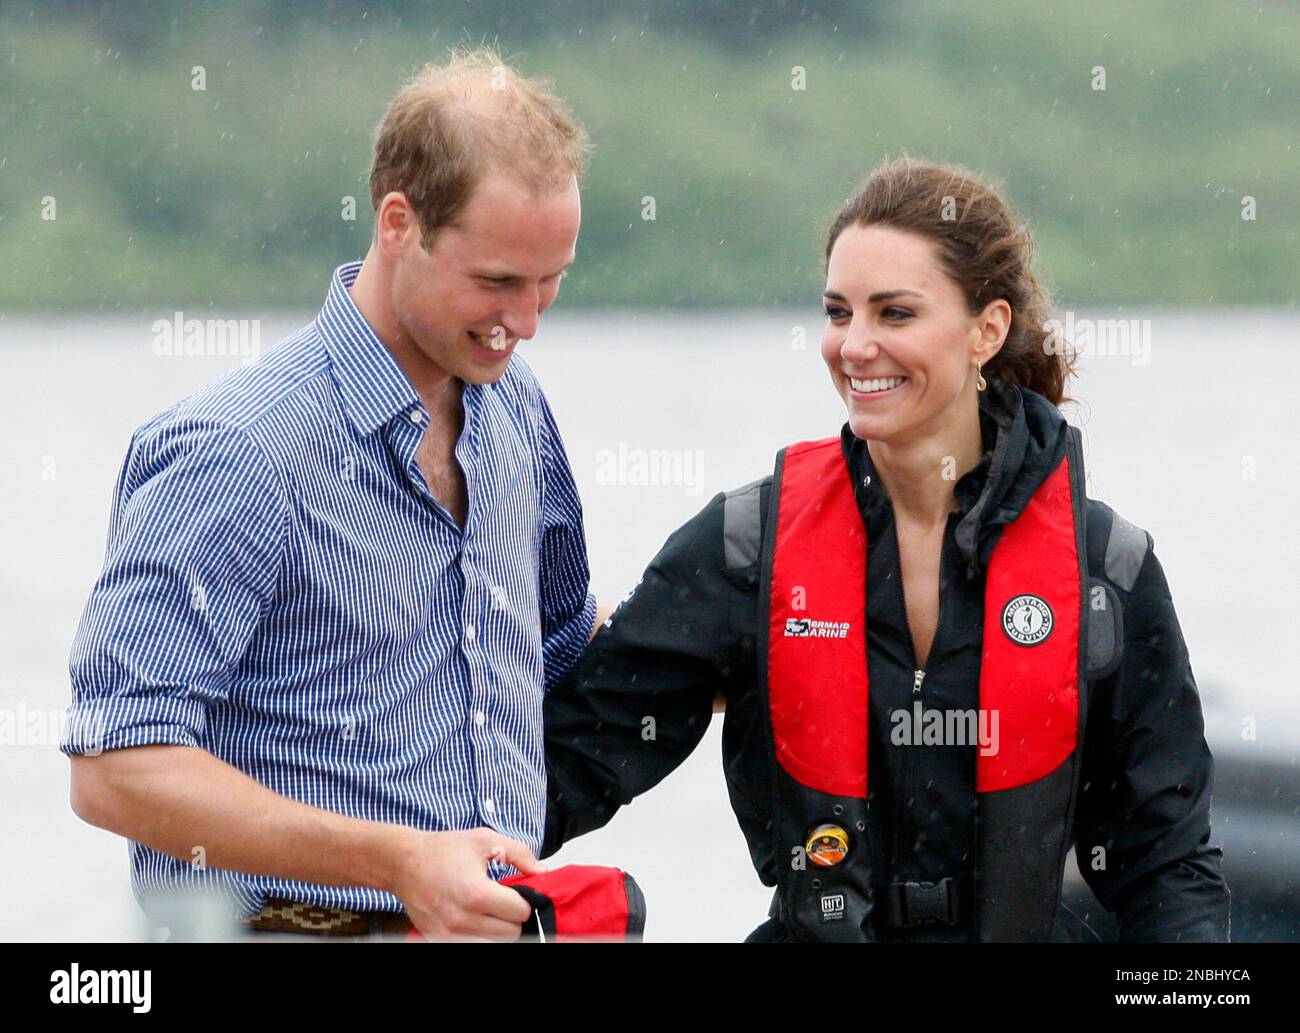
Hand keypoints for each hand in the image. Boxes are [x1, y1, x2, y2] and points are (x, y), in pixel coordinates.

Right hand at [392, 827, 544, 941]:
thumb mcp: (485, 840)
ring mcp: (449, 934)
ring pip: (494, 944)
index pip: (520, 912)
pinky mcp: (438, 940)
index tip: (516, 892)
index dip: (524, 900)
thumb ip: (520, 854)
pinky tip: (475, 919)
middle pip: (511, 933)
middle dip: (512, 917)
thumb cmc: (443, 849)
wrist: (403, 863)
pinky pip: (472, 946)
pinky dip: (479, 936)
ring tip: (489, 911)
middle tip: (503, 901)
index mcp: (476, 893)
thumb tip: (542, 871)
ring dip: (498, 930)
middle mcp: (462, 919)